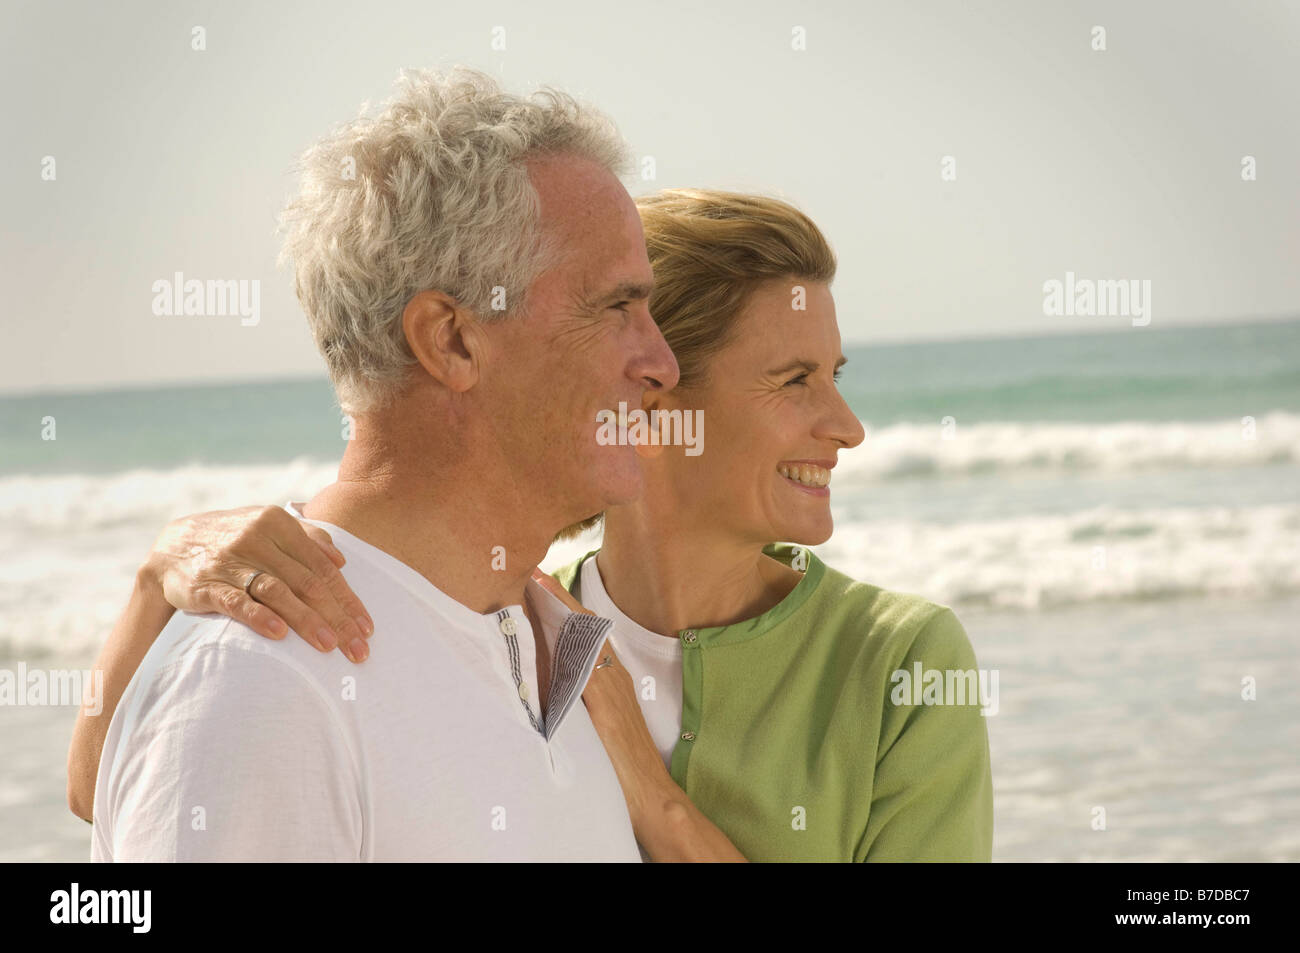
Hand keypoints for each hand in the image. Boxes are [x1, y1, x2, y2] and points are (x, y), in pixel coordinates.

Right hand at [144, 505, 373, 661]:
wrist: (172, 547)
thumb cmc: (236, 540)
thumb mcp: (269, 528)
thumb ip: (307, 539)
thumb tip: (342, 560)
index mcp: (277, 523)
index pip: (322, 567)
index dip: (347, 599)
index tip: (367, 627)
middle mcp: (255, 538)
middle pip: (306, 583)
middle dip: (336, 618)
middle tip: (357, 648)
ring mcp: (230, 562)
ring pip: (277, 592)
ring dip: (306, 621)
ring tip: (329, 646)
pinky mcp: (204, 584)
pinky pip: (236, 602)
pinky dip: (259, 617)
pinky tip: (279, 634)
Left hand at [530, 568, 673, 821]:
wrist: (648, 793)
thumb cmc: (620, 765)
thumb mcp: (594, 725)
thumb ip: (574, 703)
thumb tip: (543, 690)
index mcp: (610, 678)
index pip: (585, 632)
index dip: (562, 606)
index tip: (538, 582)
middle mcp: (614, 674)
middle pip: (585, 625)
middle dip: (558, 597)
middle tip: (532, 571)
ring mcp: (612, 685)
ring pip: (586, 637)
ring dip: (561, 609)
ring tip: (537, 584)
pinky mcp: (606, 702)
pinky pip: (587, 663)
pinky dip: (571, 641)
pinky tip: (553, 626)